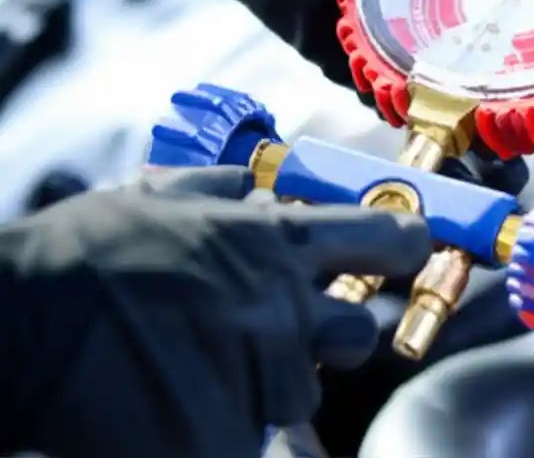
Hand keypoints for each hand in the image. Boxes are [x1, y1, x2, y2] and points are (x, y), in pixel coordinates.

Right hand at [0, 166, 430, 457]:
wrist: (19, 322)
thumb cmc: (81, 256)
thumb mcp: (154, 198)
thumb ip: (218, 192)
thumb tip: (254, 186)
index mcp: (272, 244)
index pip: (384, 238)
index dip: (404, 245)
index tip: (409, 248)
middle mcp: (283, 306)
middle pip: (357, 333)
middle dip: (333, 335)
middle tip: (282, 333)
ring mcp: (261, 372)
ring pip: (301, 393)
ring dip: (266, 385)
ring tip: (203, 371)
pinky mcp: (231, 432)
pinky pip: (252, 437)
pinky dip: (223, 425)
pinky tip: (180, 404)